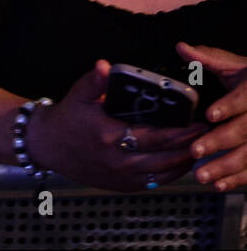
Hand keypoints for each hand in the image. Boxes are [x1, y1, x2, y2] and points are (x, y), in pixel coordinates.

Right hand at [27, 60, 205, 191]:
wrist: (47, 145)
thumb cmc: (65, 119)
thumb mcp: (78, 95)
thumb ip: (95, 81)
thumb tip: (105, 66)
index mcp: (109, 136)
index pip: (155, 137)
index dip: (181, 133)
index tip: (197, 124)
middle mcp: (117, 159)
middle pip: (165, 158)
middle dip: (189, 147)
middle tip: (205, 135)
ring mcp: (120, 175)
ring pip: (162, 173)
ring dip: (183, 162)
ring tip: (197, 148)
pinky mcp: (120, 184)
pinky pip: (153, 183)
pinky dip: (170, 174)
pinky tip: (178, 163)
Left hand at [178, 42, 246, 190]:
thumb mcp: (234, 66)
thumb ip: (207, 58)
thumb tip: (181, 47)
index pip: (243, 98)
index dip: (228, 106)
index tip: (210, 114)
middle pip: (244, 130)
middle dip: (219, 142)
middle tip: (195, 151)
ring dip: (227, 167)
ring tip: (202, 176)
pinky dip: (239, 179)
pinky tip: (221, 185)